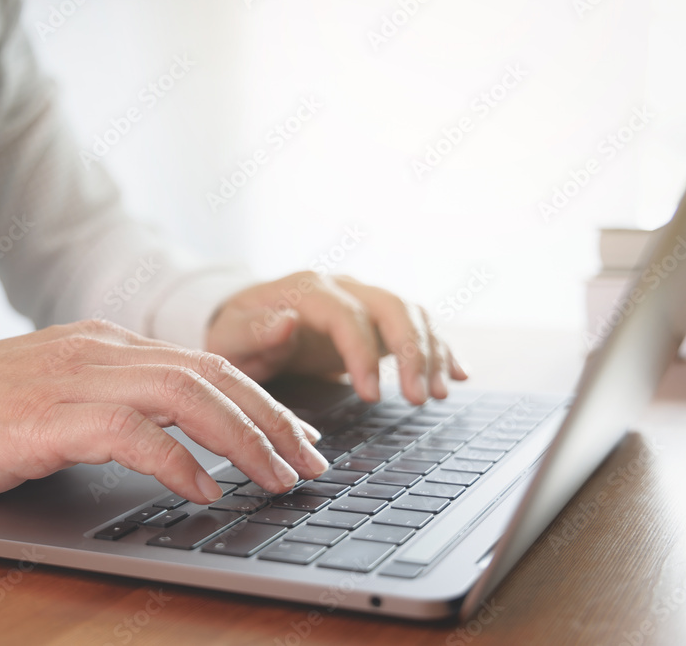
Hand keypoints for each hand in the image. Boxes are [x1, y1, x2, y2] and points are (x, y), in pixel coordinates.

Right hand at [0, 319, 328, 502]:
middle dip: (272, 418)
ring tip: (278, 479)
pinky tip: (204, 491)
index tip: (297, 435)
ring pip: (184, 396)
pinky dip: (176, 461)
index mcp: (105, 343)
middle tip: (312, 461)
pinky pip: (130, 432)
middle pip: (209, 374)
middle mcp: (99, 349)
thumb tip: (174, 442)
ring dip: (241, 439)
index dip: (260, 399)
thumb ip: (112, 404)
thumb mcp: (56, 397)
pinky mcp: (45, 415)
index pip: (203, 363)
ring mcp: (73, 377)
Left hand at [206, 272, 467, 404]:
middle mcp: (341, 286)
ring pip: (411, 314)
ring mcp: (362, 298)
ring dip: (431, 352)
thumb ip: (253, 332)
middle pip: (392, 306)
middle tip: (418, 398)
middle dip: (412, 352)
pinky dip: (439, 348)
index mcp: (305, 290)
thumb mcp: (229, 338)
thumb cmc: (233, 334)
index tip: (371, 395)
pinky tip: (457, 375)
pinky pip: (416, 325)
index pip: (346, 315)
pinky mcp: (374, 318)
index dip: (363, 354)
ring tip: (435, 395)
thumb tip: (287, 321)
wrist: (241, 321)